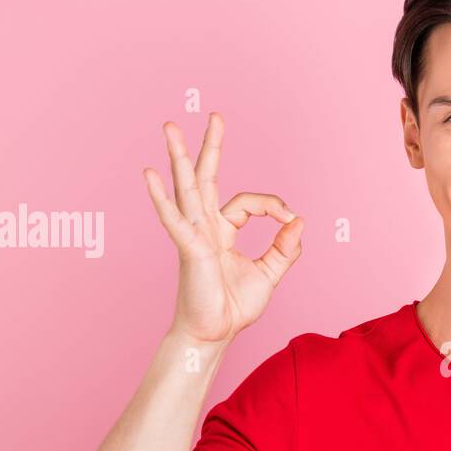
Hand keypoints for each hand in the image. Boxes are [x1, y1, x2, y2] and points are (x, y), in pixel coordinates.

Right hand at [143, 112, 304, 344]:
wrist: (214, 335)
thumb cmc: (233, 307)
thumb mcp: (269, 275)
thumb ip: (284, 249)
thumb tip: (300, 221)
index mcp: (223, 231)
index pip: (247, 203)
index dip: (272, 206)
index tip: (289, 220)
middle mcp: (205, 227)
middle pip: (206, 178)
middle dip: (211, 147)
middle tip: (215, 115)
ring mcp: (193, 235)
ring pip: (187, 188)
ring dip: (179, 157)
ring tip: (170, 127)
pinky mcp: (187, 249)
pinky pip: (174, 219)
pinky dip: (162, 197)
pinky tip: (150, 174)